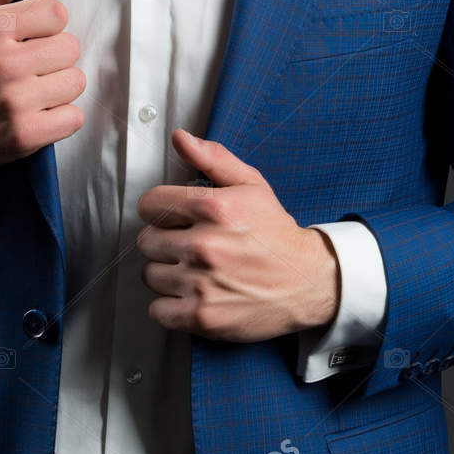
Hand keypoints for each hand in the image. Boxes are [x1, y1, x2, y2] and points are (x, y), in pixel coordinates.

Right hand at [0, 0, 85, 190]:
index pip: (58, 14)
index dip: (45, 24)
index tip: (28, 36)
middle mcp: (4, 65)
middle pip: (70, 47)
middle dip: (52, 54)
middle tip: (29, 64)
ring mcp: (16, 103)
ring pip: (75, 81)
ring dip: (58, 84)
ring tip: (32, 87)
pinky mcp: (24, 136)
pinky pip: (74, 118)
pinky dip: (60, 116)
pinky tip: (36, 111)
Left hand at [135, 128, 339, 341]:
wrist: (308, 282)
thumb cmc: (276, 233)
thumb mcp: (251, 186)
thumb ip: (213, 159)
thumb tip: (179, 137)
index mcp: (213, 207)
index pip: (149, 204)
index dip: (161, 210)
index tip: (175, 218)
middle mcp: (204, 244)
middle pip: (146, 241)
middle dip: (164, 242)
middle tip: (189, 246)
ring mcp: (202, 283)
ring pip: (150, 275)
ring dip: (167, 274)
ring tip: (194, 271)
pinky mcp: (202, 316)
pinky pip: (158, 310)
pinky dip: (169, 306)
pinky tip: (191, 295)